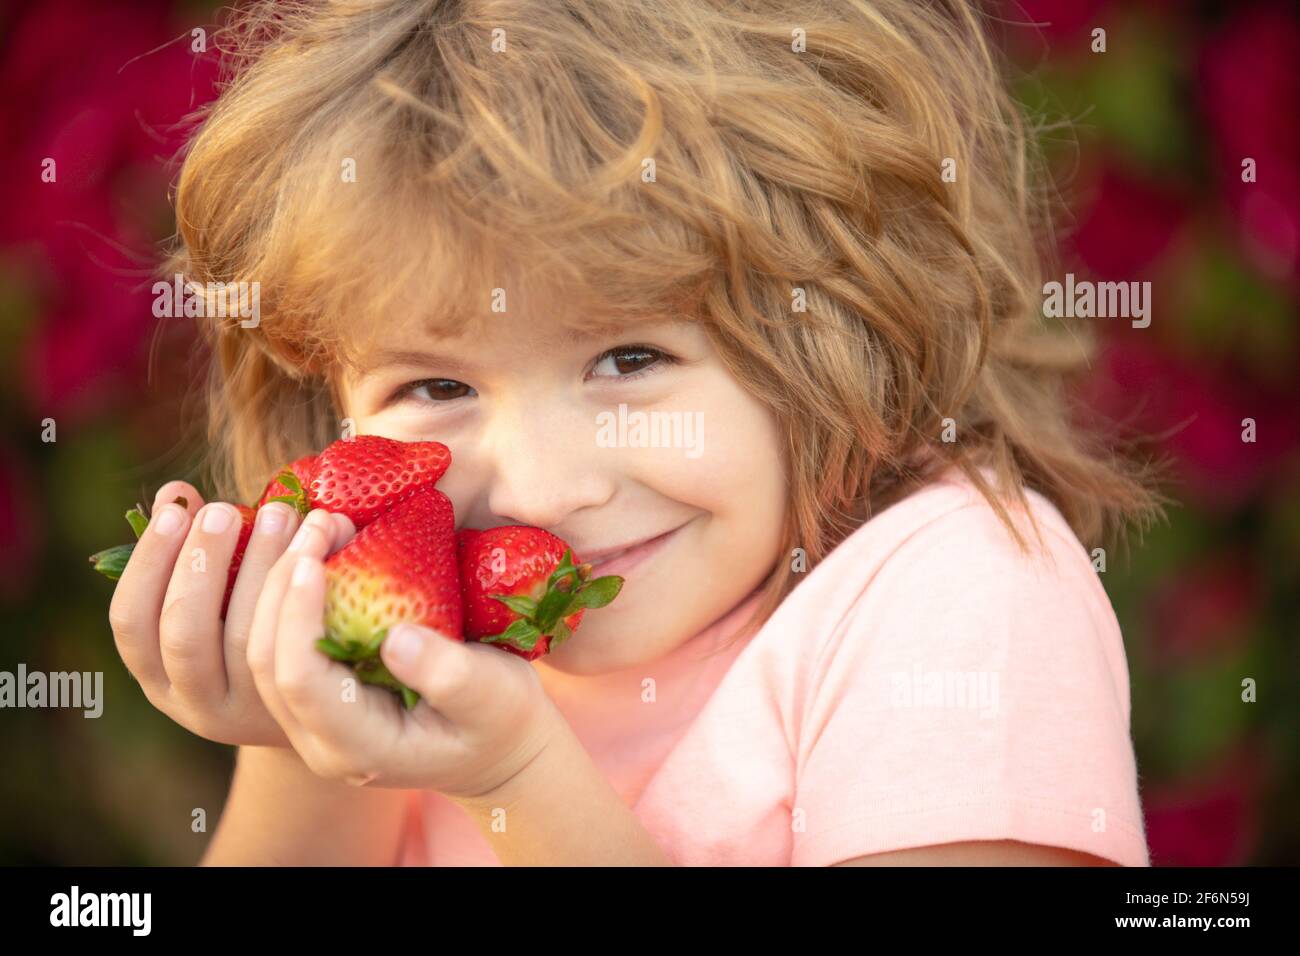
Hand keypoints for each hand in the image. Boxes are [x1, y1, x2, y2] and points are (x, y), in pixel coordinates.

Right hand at [108, 479, 338, 746]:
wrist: (322, 697)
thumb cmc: (257, 629)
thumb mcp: (220, 596)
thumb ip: (193, 549)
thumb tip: (174, 492)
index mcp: (159, 675)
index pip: (131, 620)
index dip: (149, 562)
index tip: (176, 510)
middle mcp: (194, 704)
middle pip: (183, 632)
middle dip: (201, 564)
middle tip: (225, 510)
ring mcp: (247, 712)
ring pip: (243, 639)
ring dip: (259, 567)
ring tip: (279, 512)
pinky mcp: (297, 705)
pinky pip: (291, 646)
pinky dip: (298, 594)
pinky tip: (314, 550)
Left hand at [245, 518, 558, 795]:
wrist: (496, 744)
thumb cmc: (501, 717)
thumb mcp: (494, 696)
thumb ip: (450, 676)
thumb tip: (396, 638)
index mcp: (359, 748)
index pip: (301, 681)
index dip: (297, 618)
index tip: (312, 560)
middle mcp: (320, 740)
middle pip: (266, 661)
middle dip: (279, 586)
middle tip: (315, 521)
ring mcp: (311, 719)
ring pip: (261, 648)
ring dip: (277, 581)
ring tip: (315, 522)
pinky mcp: (315, 692)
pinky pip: (280, 640)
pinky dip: (289, 591)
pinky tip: (313, 545)